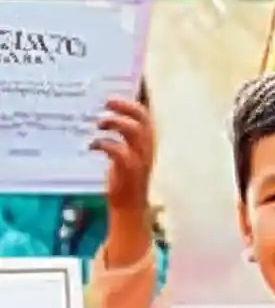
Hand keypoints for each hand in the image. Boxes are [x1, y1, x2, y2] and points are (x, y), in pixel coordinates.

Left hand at [91, 97, 154, 226]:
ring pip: (135, 131)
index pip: (146, 117)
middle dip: (125, 107)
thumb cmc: (125, 180)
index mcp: (148, 144)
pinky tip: (92, 146)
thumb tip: (103, 118)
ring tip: (100, 124)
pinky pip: (119, 150)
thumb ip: (122, 138)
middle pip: (143, 119)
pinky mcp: (130, 170)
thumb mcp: (126, 154)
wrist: (129, 208)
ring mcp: (141, 159)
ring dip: (116, 123)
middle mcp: (148, 149)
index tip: (112, 99)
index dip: (130, 104)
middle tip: (106, 104)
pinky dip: (103, 144)